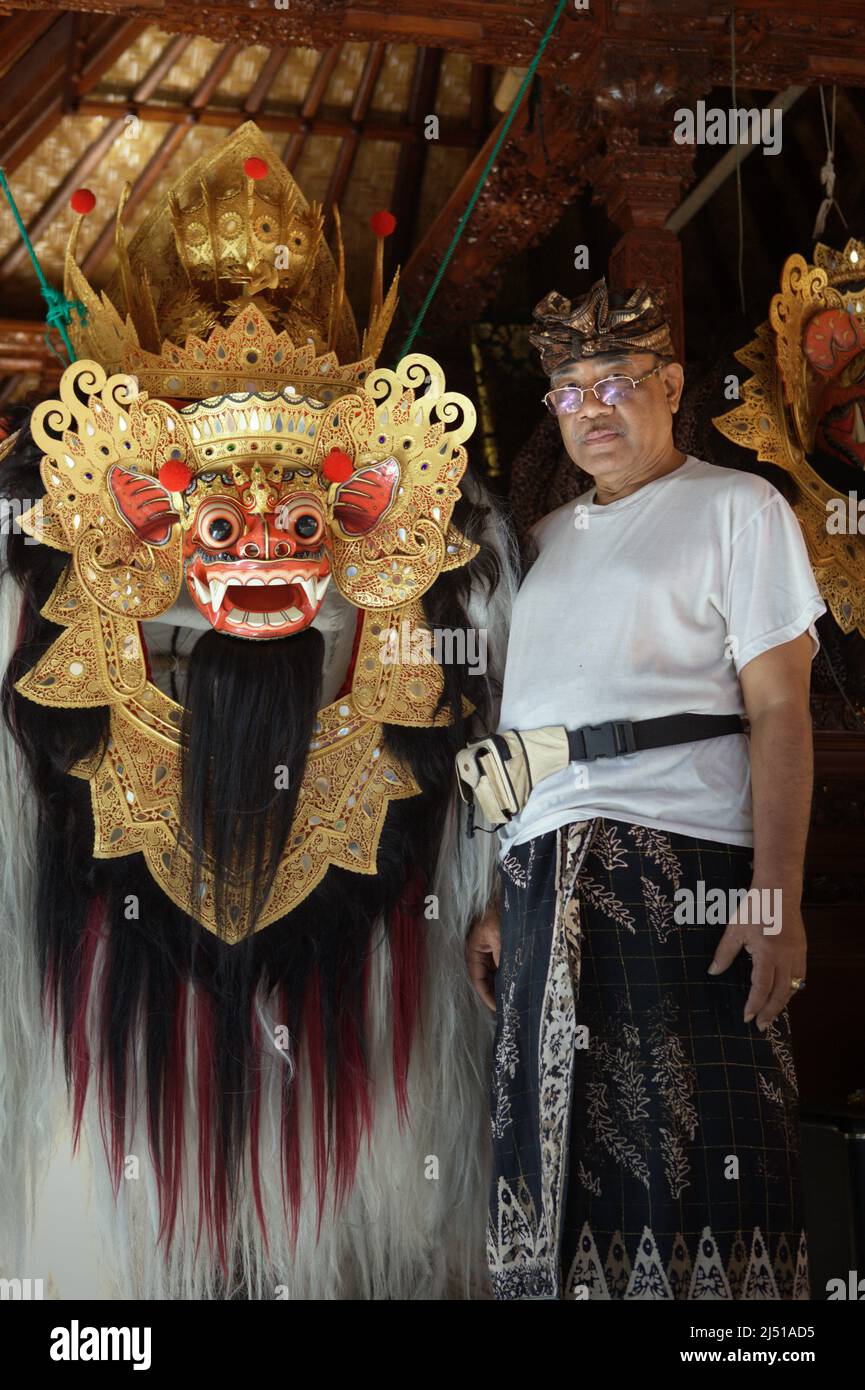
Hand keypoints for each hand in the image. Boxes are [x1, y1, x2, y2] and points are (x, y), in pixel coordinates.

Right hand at [465, 903, 500, 1012]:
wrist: (507, 896)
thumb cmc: (500, 914)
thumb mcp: (500, 938)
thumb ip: (500, 960)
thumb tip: (505, 982)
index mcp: (473, 950)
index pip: (477, 980)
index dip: (486, 996)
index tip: (498, 1009)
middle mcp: (478, 952)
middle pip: (484, 979)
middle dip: (493, 993)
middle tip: (506, 1009)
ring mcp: (488, 949)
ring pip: (492, 973)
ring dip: (500, 985)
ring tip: (511, 1000)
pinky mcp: (498, 946)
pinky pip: (499, 965)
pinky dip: (505, 975)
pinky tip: (515, 984)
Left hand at [708, 882, 806, 1029]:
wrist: (778, 890)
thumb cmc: (754, 907)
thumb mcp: (735, 930)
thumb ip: (724, 954)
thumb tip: (713, 972)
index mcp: (767, 953)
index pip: (761, 987)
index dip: (754, 1005)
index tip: (747, 1018)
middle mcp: (786, 958)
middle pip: (781, 993)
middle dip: (770, 1012)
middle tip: (760, 1025)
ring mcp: (797, 954)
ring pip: (793, 987)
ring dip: (782, 1002)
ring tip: (770, 1014)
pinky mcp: (802, 950)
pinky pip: (800, 976)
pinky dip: (792, 988)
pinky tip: (783, 993)